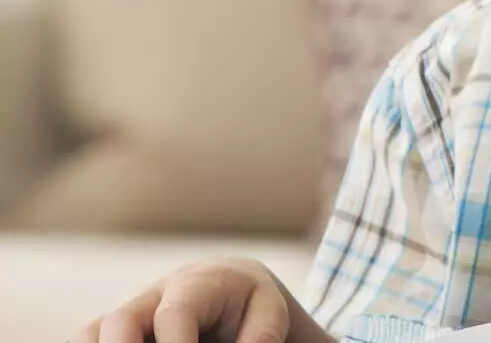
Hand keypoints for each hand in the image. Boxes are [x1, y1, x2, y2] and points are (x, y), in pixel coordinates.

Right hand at [74, 257, 327, 342]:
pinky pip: (88, 342)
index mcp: (194, 286)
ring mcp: (127, 316)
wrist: (224, 286)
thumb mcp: (268, 313)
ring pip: (89, 333)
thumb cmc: (247, 303)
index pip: (175, 315)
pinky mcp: (112, 334)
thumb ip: (261, 337)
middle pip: (119, 321)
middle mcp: (151, 298)